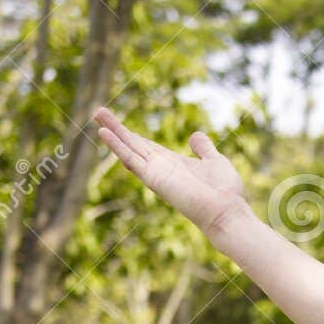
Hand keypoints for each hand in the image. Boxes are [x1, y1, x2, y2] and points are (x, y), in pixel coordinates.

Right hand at [94, 107, 248, 235]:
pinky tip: (103, 132)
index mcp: (173, 163)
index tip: (116, 124)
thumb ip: (203, 148)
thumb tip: (194, 134)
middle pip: (133, 144)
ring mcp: (155, 173)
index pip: (147, 146)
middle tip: (97, 111)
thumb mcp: (215, 161)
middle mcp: (160, 168)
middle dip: (115, 128)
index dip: (132, 135)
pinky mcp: (154, 178)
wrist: (227, 212)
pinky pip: (131, 159)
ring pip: (128, 148)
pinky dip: (117, 146)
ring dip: (112, 131)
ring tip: (96, 113)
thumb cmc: (225, 192)